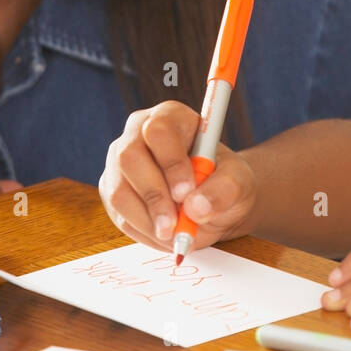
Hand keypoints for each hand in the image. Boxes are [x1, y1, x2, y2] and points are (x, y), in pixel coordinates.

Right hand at [99, 101, 256, 251]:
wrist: (212, 201)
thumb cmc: (224, 181)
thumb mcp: (238, 182)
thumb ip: (225, 189)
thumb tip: (196, 207)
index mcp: (171, 117)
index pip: (159, 130)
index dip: (171, 162)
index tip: (187, 193)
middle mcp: (138, 133)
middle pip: (129, 157)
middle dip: (154, 195)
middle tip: (176, 225)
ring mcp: (119, 160)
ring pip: (118, 190)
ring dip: (148, 220)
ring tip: (175, 232)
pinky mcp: (112, 188)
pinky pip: (117, 213)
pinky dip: (141, 229)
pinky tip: (164, 232)